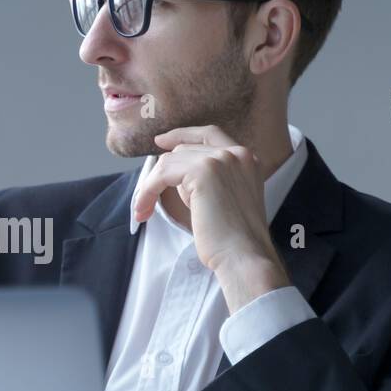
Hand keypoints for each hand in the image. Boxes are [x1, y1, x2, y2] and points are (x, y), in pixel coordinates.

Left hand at [134, 125, 289, 312]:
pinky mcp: (204, 171)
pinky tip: (143, 210)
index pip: (210, 134)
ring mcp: (221, 159)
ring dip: (151, 186)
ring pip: (170, 161)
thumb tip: (171, 172)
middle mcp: (236, 153)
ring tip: (144, 209)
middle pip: (184, 148)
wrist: (244, 256)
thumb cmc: (232, 240)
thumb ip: (206, 181)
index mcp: (247, 159)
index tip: (161, 142)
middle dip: (162, 172)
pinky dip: (147, 191)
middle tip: (145, 196)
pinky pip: (162, 174)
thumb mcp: (223, 200)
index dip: (182, 135)